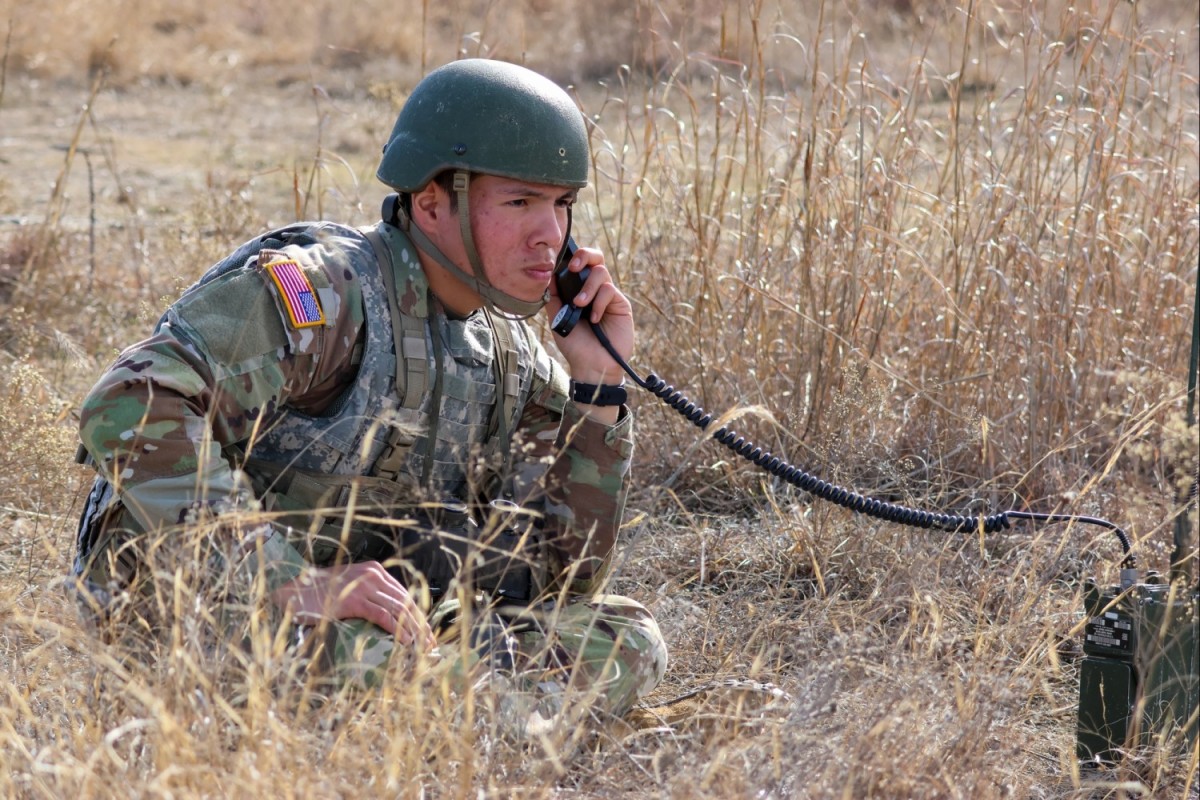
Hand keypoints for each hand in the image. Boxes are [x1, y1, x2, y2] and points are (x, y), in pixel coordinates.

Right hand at [269, 561, 435, 650]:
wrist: (291, 588)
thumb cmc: (316, 592)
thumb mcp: (347, 587)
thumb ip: (365, 595)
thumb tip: (381, 616)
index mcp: (374, 571)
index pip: (404, 594)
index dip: (418, 613)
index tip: (427, 630)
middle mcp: (373, 576)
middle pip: (406, 602)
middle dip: (422, 624)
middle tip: (431, 644)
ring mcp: (364, 587)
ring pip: (399, 610)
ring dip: (415, 630)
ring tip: (424, 647)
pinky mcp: (354, 602)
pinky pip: (383, 617)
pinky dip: (398, 630)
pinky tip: (407, 642)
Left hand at [545, 244, 633, 386]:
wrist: (591, 365)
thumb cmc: (574, 344)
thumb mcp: (557, 318)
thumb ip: (554, 296)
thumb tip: (548, 274)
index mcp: (579, 290)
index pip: (579, 265)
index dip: (573, 257)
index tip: (563, 263)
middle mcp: (595, 290)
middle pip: (596, 258)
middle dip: (584, 256)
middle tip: (573, 267)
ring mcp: (609, 296)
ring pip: (601, 272)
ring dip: (588, 287)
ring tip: (580, 305)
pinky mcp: (621, 305)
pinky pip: (609, 291)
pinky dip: (598, 303)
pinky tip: (594, 319)